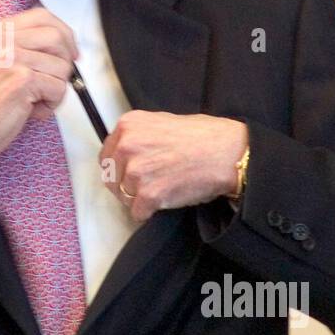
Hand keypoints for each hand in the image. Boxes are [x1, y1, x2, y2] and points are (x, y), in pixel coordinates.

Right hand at [0, 7, 78, 167]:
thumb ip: (17, 47)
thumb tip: (59, 44)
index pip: (41, 16)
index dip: (63, 33)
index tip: (69, 51)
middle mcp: (0, 40)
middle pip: (57, 37)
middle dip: (65, 62)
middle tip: (56, 80)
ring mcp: (11, 57)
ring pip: (61, 66)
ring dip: (55, 89)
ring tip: (33, 101)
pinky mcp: (23, 79)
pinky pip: (59, 88)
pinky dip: (51, 104)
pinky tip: (31, 111)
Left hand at [99, 111, 248, 222]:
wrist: (227, 153)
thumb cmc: (203, 137)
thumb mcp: (162, 122)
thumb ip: (140, 135)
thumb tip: (126, 152)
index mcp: (128, 126)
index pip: (106, 155)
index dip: (118, 168)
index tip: (129, 174)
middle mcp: (126, 146)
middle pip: (111, 178)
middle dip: (125, 186)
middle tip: (146, 187)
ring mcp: (136, 171)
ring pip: (124, 197)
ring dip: (140, 199)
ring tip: (163, 190)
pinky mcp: (149, 194)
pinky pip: (137, 213)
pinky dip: (149, 212)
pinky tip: (165, 201)